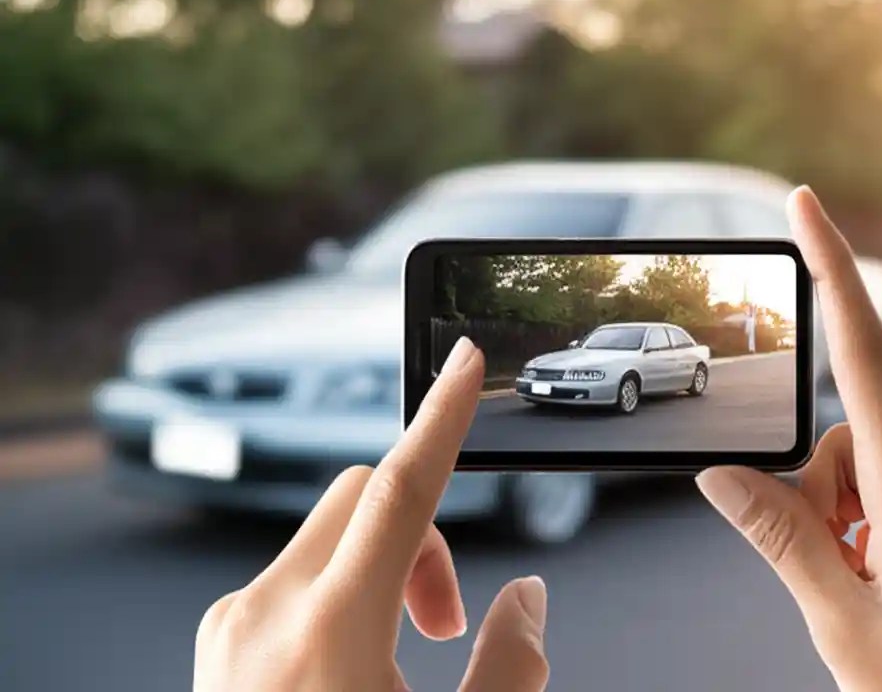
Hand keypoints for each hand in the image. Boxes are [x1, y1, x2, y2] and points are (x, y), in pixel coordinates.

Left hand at [194, 338, 550, 691]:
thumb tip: (524, 599)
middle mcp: (267, 613)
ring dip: (381, 573)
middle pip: (365, 496)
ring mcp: (232, 624)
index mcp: (330, 632)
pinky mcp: (216, 639)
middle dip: (422, 537)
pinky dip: (338, 599)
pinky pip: (293, 575)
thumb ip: (508, 668)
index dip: (442, 417)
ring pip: (331, 536)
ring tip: (392, 664)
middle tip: (440, 621)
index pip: (401, 489)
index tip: (460, 361)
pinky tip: (344, 672)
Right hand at [697, 187, 881, 691]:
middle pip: (851, 435)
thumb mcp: (836, 617)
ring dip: (845, 513)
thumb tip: (717, 475)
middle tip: (833, 571)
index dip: (834, 272)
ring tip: (863, 586)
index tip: (806, 202)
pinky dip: (875, 519)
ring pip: (873, 465)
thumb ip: (775, 533)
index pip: (867, 359)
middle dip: (816, 488)